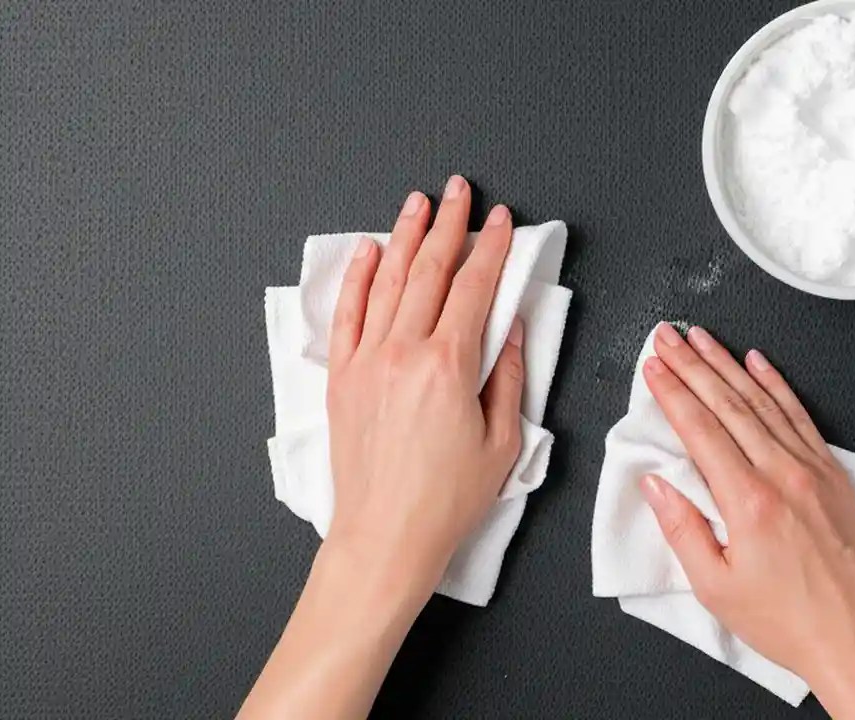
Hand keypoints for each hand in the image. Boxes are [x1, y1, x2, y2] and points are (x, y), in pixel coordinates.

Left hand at [323, 175, 525, 607]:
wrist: (385, 536)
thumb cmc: (446, 500)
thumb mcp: (503, 441)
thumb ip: (509, 376)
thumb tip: (511, 329)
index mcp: (448, 366)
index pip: (474, 287)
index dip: (492, 248)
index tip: (502, 221)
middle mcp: (402, 353)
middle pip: (429, 271)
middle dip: (450, 225)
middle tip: (460, 191)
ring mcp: (367, 362)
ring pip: (387, 281)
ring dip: (405, 236)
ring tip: (418, 203)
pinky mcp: (343, 378)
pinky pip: (348, 313)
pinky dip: (358, 278)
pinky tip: (369, 252)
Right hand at [639, 323, 854, 719]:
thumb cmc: (788, 620)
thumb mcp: (715, 587)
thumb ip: (682, 529)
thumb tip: (656, 485)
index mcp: (748, 502)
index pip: (700, 430)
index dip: (672, 393)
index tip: (653, 366)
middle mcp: (782, 474)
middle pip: (728, 404)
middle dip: (693, 365)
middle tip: (669, 336)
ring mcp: (812, 469)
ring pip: (762, 402)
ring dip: (728, 365)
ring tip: (703, 338)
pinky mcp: (833, 474)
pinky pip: (800, 416)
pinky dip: (777, 386)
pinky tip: (758, 363)